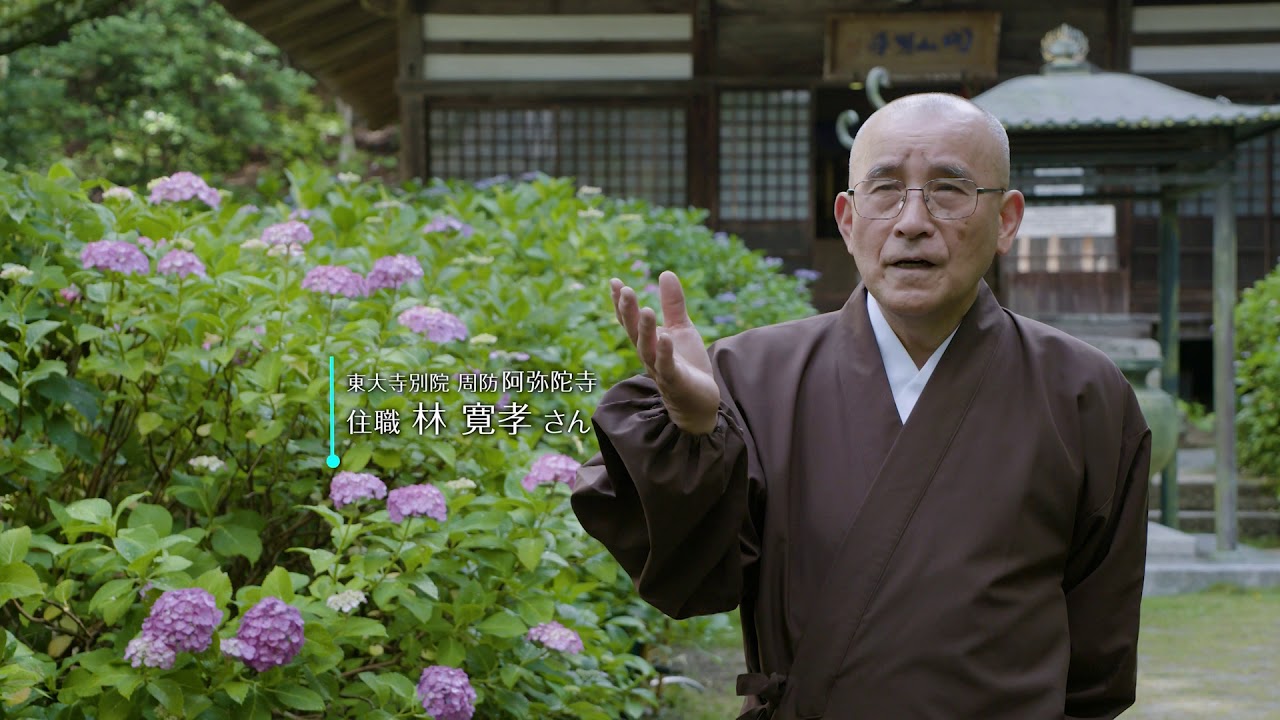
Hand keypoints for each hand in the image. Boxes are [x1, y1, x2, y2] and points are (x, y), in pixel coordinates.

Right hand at [611, 271, 721, 433]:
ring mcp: (660, 368)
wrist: (699, 401)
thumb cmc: (686, 364)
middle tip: (625, 290)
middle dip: (628, 312)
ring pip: (647, 349)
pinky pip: (667, 366)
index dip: (621, 303)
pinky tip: (665, 337)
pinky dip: (664, 352)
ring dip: (645, 330)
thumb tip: (665, 272)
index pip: (630, 320)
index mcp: (647, 341)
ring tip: (645, 309)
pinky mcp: (675, 381)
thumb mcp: (680, 328)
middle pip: (633, 332)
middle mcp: (648, 354)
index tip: (615, 282)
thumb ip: (672, 304)